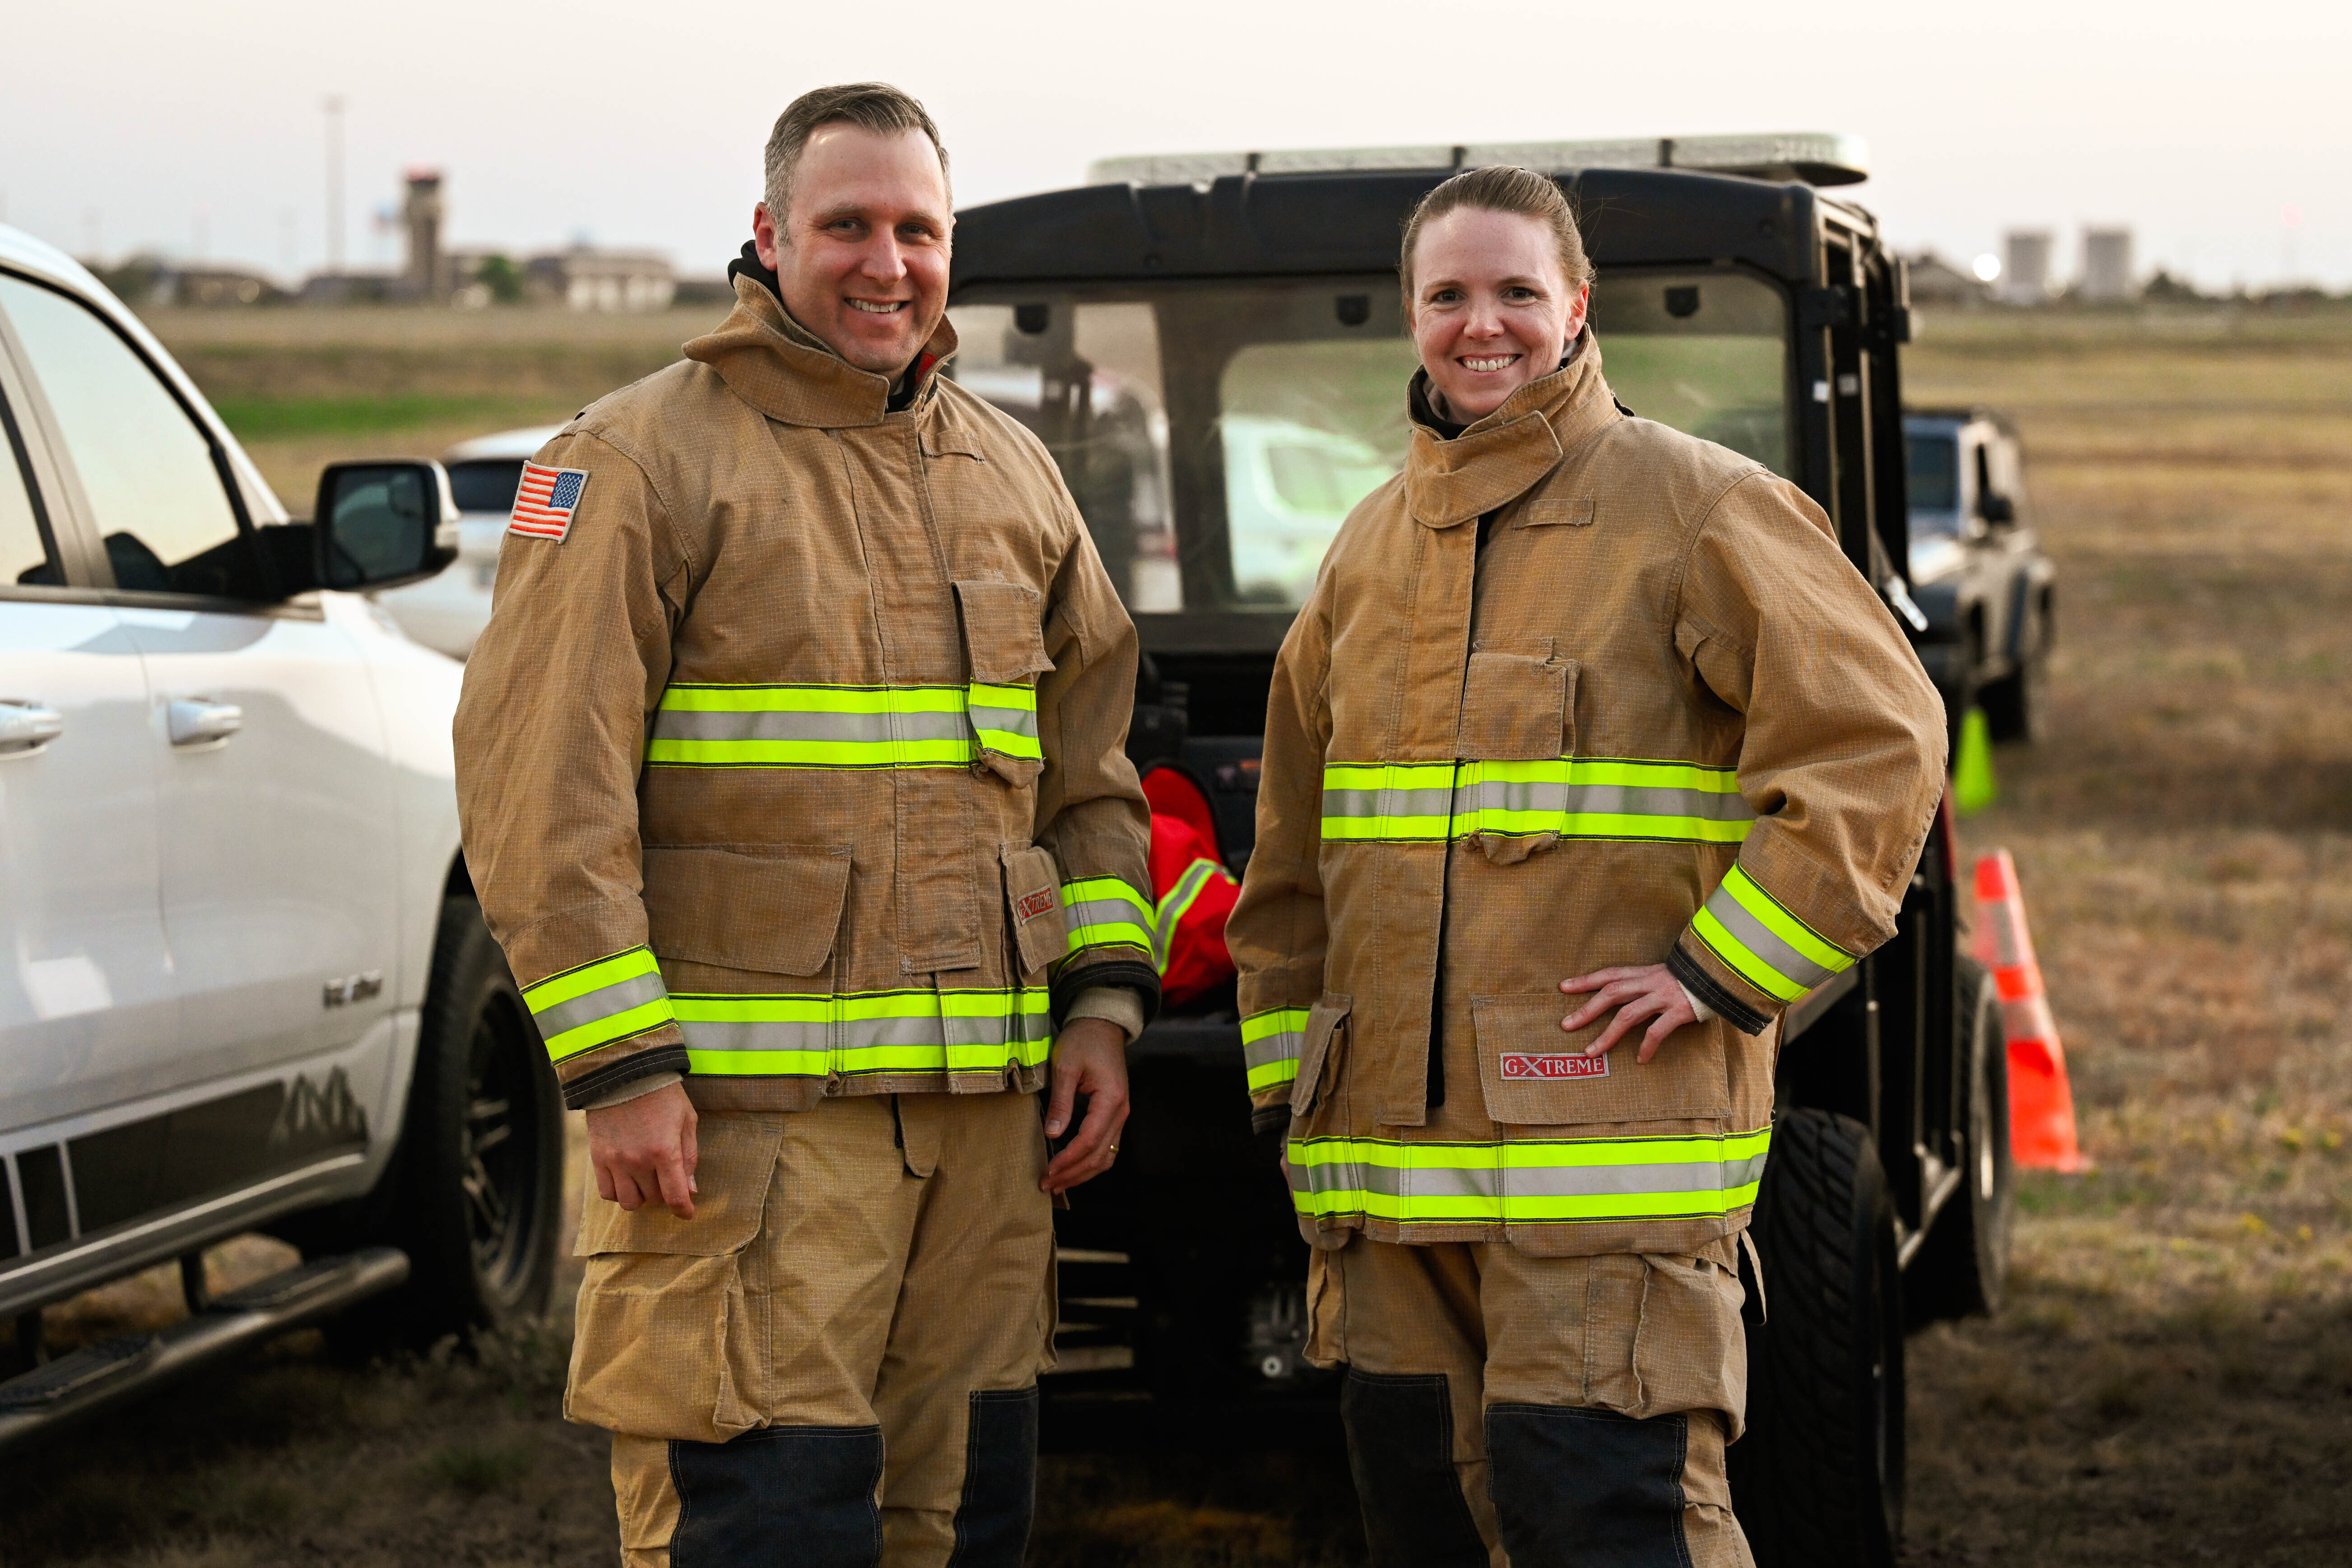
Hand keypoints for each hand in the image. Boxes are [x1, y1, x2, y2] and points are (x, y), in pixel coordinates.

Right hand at [586, 1080, 698, 1218]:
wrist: (624, 1074)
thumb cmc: (662, 1095)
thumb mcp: (686, 1120)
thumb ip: (689, 1156)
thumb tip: (690, 1189)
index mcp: (665, 1151)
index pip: (675, 1196)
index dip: (683, 1210)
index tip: (687, 1213)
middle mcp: (638, 1160)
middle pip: (654, 1199)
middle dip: (664, 1194)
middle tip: (666, 1178)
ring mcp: (615, 1161)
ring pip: (629, 1202)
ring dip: (641, 1197)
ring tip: (645, 1180)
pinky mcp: (598, 1157)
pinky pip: (606, 1192)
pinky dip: (618, 1192)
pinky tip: (626, 1179)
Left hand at [1043, 1017, 1129, 1193]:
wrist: (1101, 1025)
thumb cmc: (1083, 1040)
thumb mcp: (1065, 1066)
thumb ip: (1061, 1101)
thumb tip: (1053, 1133)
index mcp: (1110, 1099)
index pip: (1089, 1140)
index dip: (1068, 1160)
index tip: (1047, 1171)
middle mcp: (1120, 1111)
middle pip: (1099, 1155)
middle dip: (1073, 1174)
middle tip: (1047, 1185)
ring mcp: (1120, 1114)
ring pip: (1106, 1156)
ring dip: (1082, 1173)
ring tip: (1058, 1183)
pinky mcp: (1114, 1114)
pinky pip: (1106, 1146)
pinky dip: (1090, 1162)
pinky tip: (1072, 1168)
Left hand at [1559, 964, 1697, 1064]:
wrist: (1721, 975)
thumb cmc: (1688, 980)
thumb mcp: (1662, 975)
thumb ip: (1642, 983)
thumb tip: (1619, 994)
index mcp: (1644, 973)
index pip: (1609, 974)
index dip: (1586, 980)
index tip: (1563, 987)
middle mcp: (1650, 983)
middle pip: (1612, 993)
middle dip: (1587, 1010)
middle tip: (1566, 1025)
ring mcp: (1663, 997)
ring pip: (1628, 1015)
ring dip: (1607, 1035)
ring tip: (1591, 1052)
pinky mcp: (1679, 1011)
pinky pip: (1657, 1031)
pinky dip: (1646, 1046)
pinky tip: (1640, 1059)